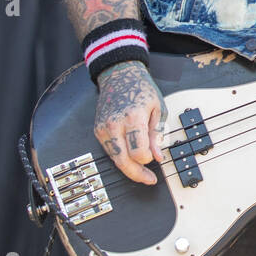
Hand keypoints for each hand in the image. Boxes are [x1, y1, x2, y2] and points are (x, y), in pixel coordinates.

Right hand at [94, 61, 167, 184]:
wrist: (120, 76)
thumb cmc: (141, 89)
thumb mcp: (158, 108)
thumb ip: (157, 134)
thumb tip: (158, 156)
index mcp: (132, 118)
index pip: (138, 153)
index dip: (149, 160)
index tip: (155, 159)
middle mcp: (114, 125)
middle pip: (123, 161)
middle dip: (137, 174)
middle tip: (149, 179)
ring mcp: (103, 129)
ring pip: (115, 159)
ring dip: (129, 167)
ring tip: (142, 170)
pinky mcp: (98, 131)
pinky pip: (109, 151)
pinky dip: (120, 157)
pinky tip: (130, 156)